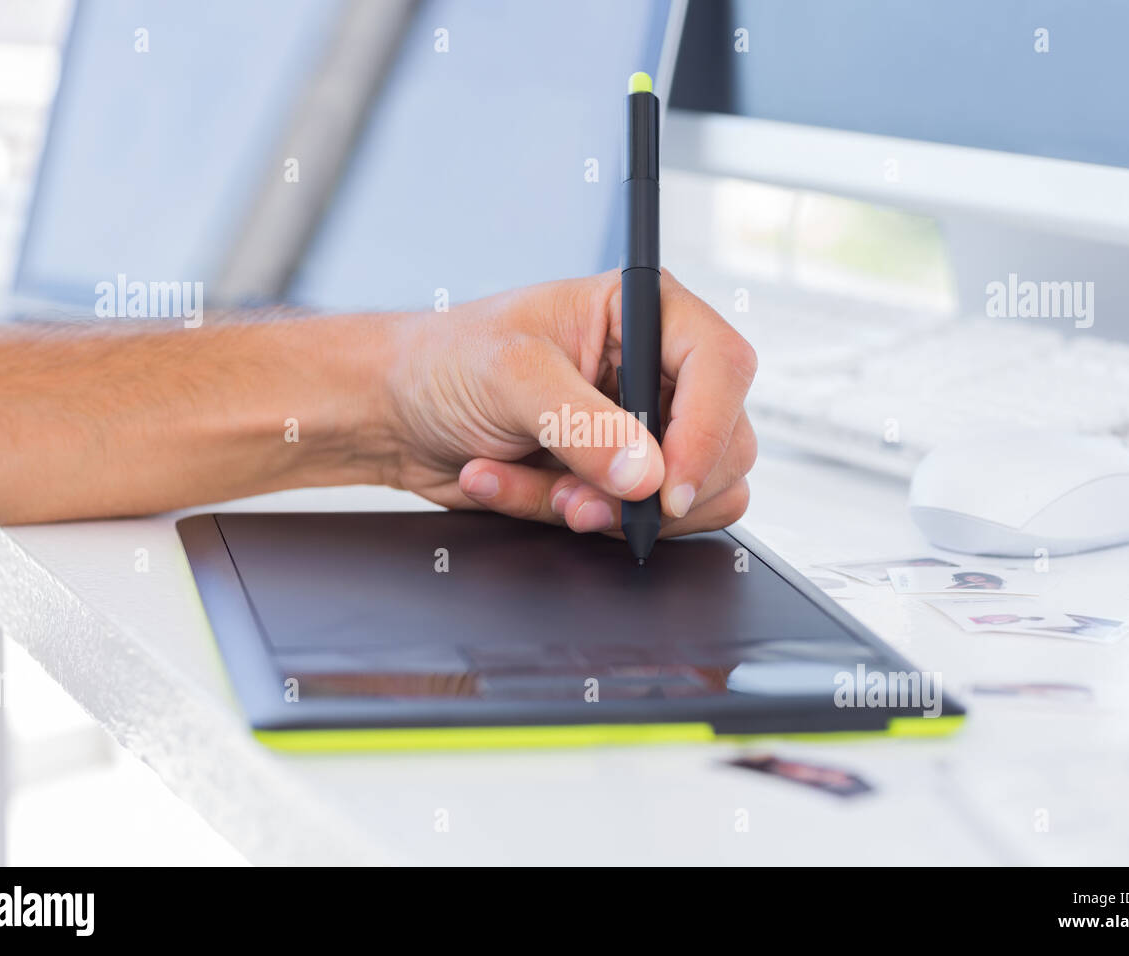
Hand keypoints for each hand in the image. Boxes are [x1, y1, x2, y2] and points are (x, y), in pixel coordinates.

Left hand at [385, 269, 757, 536]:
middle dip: (653, 489)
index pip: (723, 366)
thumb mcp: (508, 375)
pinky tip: (523, 488)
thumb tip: (645, 472)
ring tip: (543, 488)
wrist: (399, 412)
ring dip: (613, 512)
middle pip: (728, 444)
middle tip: (581, 495)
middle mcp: (658, 370)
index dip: (708, 432)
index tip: (667, 488)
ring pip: (694, 498)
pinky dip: (583, 522)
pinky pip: (643, 524)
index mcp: (645, 312)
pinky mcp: (623, 479)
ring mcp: (646, 430)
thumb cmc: (446, 361)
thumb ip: (580, 422)